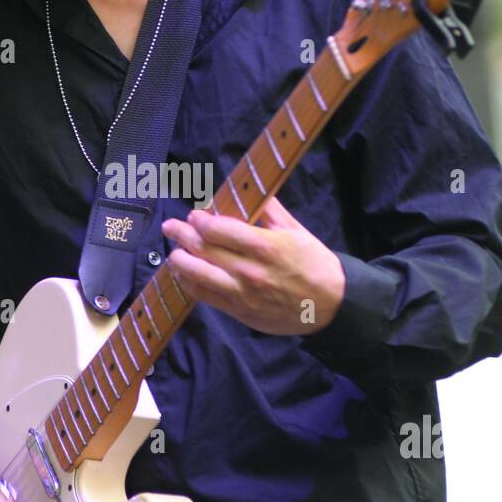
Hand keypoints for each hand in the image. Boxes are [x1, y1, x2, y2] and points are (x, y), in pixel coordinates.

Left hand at [160, 194, 345, 335]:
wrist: (331, 305)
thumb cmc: (315, 265)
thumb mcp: (297, 231)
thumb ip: (271, 211)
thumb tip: (252, 190)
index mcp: (265, 246)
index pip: (220, 229)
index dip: (201, 221)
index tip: (194, 215)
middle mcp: (249, 271)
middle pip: (204, 250)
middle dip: (182, 235)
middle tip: (170, 227)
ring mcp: (242, 294)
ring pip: (198, 276)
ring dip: (180, 261)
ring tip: (174, 252)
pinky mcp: (240, 312)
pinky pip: (206, 297)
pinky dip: (190, 285)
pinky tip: (184, 276)